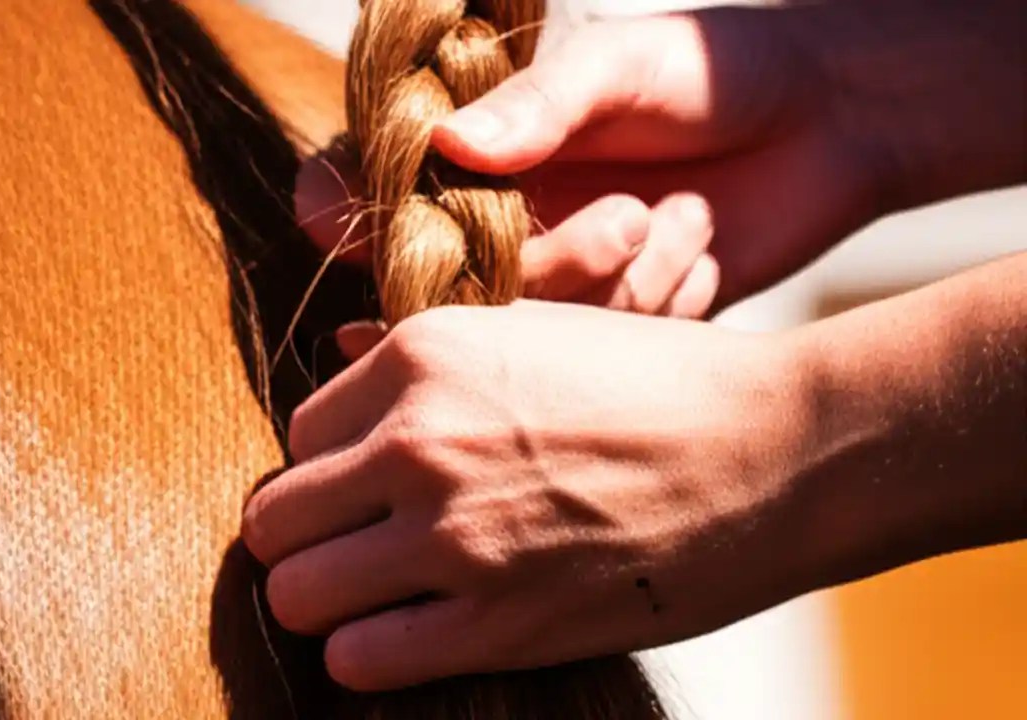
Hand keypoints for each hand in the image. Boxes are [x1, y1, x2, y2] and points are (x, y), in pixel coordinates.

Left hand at [241, 301, 822, 690]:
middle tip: (349, 547)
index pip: (298, 431)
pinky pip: (357, 658)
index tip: (365, 486)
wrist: (772, 450)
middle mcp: (417, 443)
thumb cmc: (657, 385)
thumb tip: (342, 397)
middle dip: (303, 537)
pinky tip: (405, 635)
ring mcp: (452, 537)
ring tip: (370, 596)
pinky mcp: (496, 623)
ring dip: (323, 600)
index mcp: (422, 356)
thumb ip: (427, 367)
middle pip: (275, 518)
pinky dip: (364, 653)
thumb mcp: (531, 335)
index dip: (328, 465)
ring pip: (294, 594)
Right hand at [298, 7, 884, 316]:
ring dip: (607, 283)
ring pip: (520, 334)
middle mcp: (495, 222)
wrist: (829, 118)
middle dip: (537, 269)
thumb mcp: (621, 66)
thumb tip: (444, 145)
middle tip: (622, 219)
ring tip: (675, 215)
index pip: (364, 189)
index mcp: (472, 150)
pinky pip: (596, 350)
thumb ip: (537, 106)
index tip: (381, 226)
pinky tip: (700, 244)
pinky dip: (657, 301)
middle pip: (440, 290)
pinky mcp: (610, 323)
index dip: (347, 218)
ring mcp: (551, 281)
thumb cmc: (713, 67)